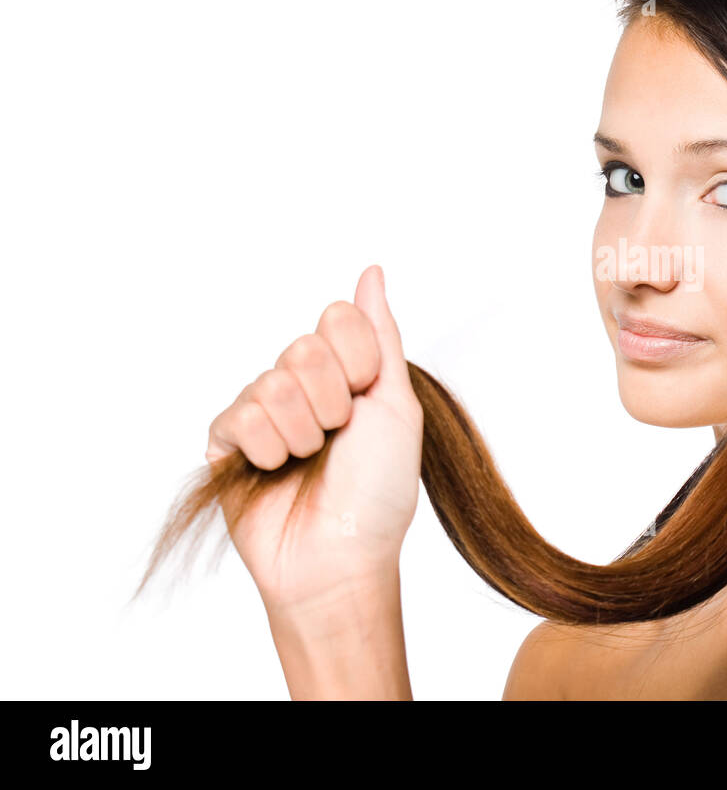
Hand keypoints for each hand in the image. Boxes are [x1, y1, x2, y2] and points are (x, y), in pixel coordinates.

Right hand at [205, 265, 422, 611]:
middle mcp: (303, 385)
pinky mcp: (228, 443)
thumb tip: (373, 271)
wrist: (341, 556)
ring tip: (308, 462)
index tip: (367, 395)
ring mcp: (263, 412)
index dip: (355, 358)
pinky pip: (238, 415)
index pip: (337, 318)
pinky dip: (266, 447)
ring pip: (270, 381)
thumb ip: (381, 334)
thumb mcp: (396, 404)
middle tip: (336, 438)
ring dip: (300, 430)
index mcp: (345, 371)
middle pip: (301, 348)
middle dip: (329, 399)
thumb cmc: (378, 490)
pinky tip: (275, 471)